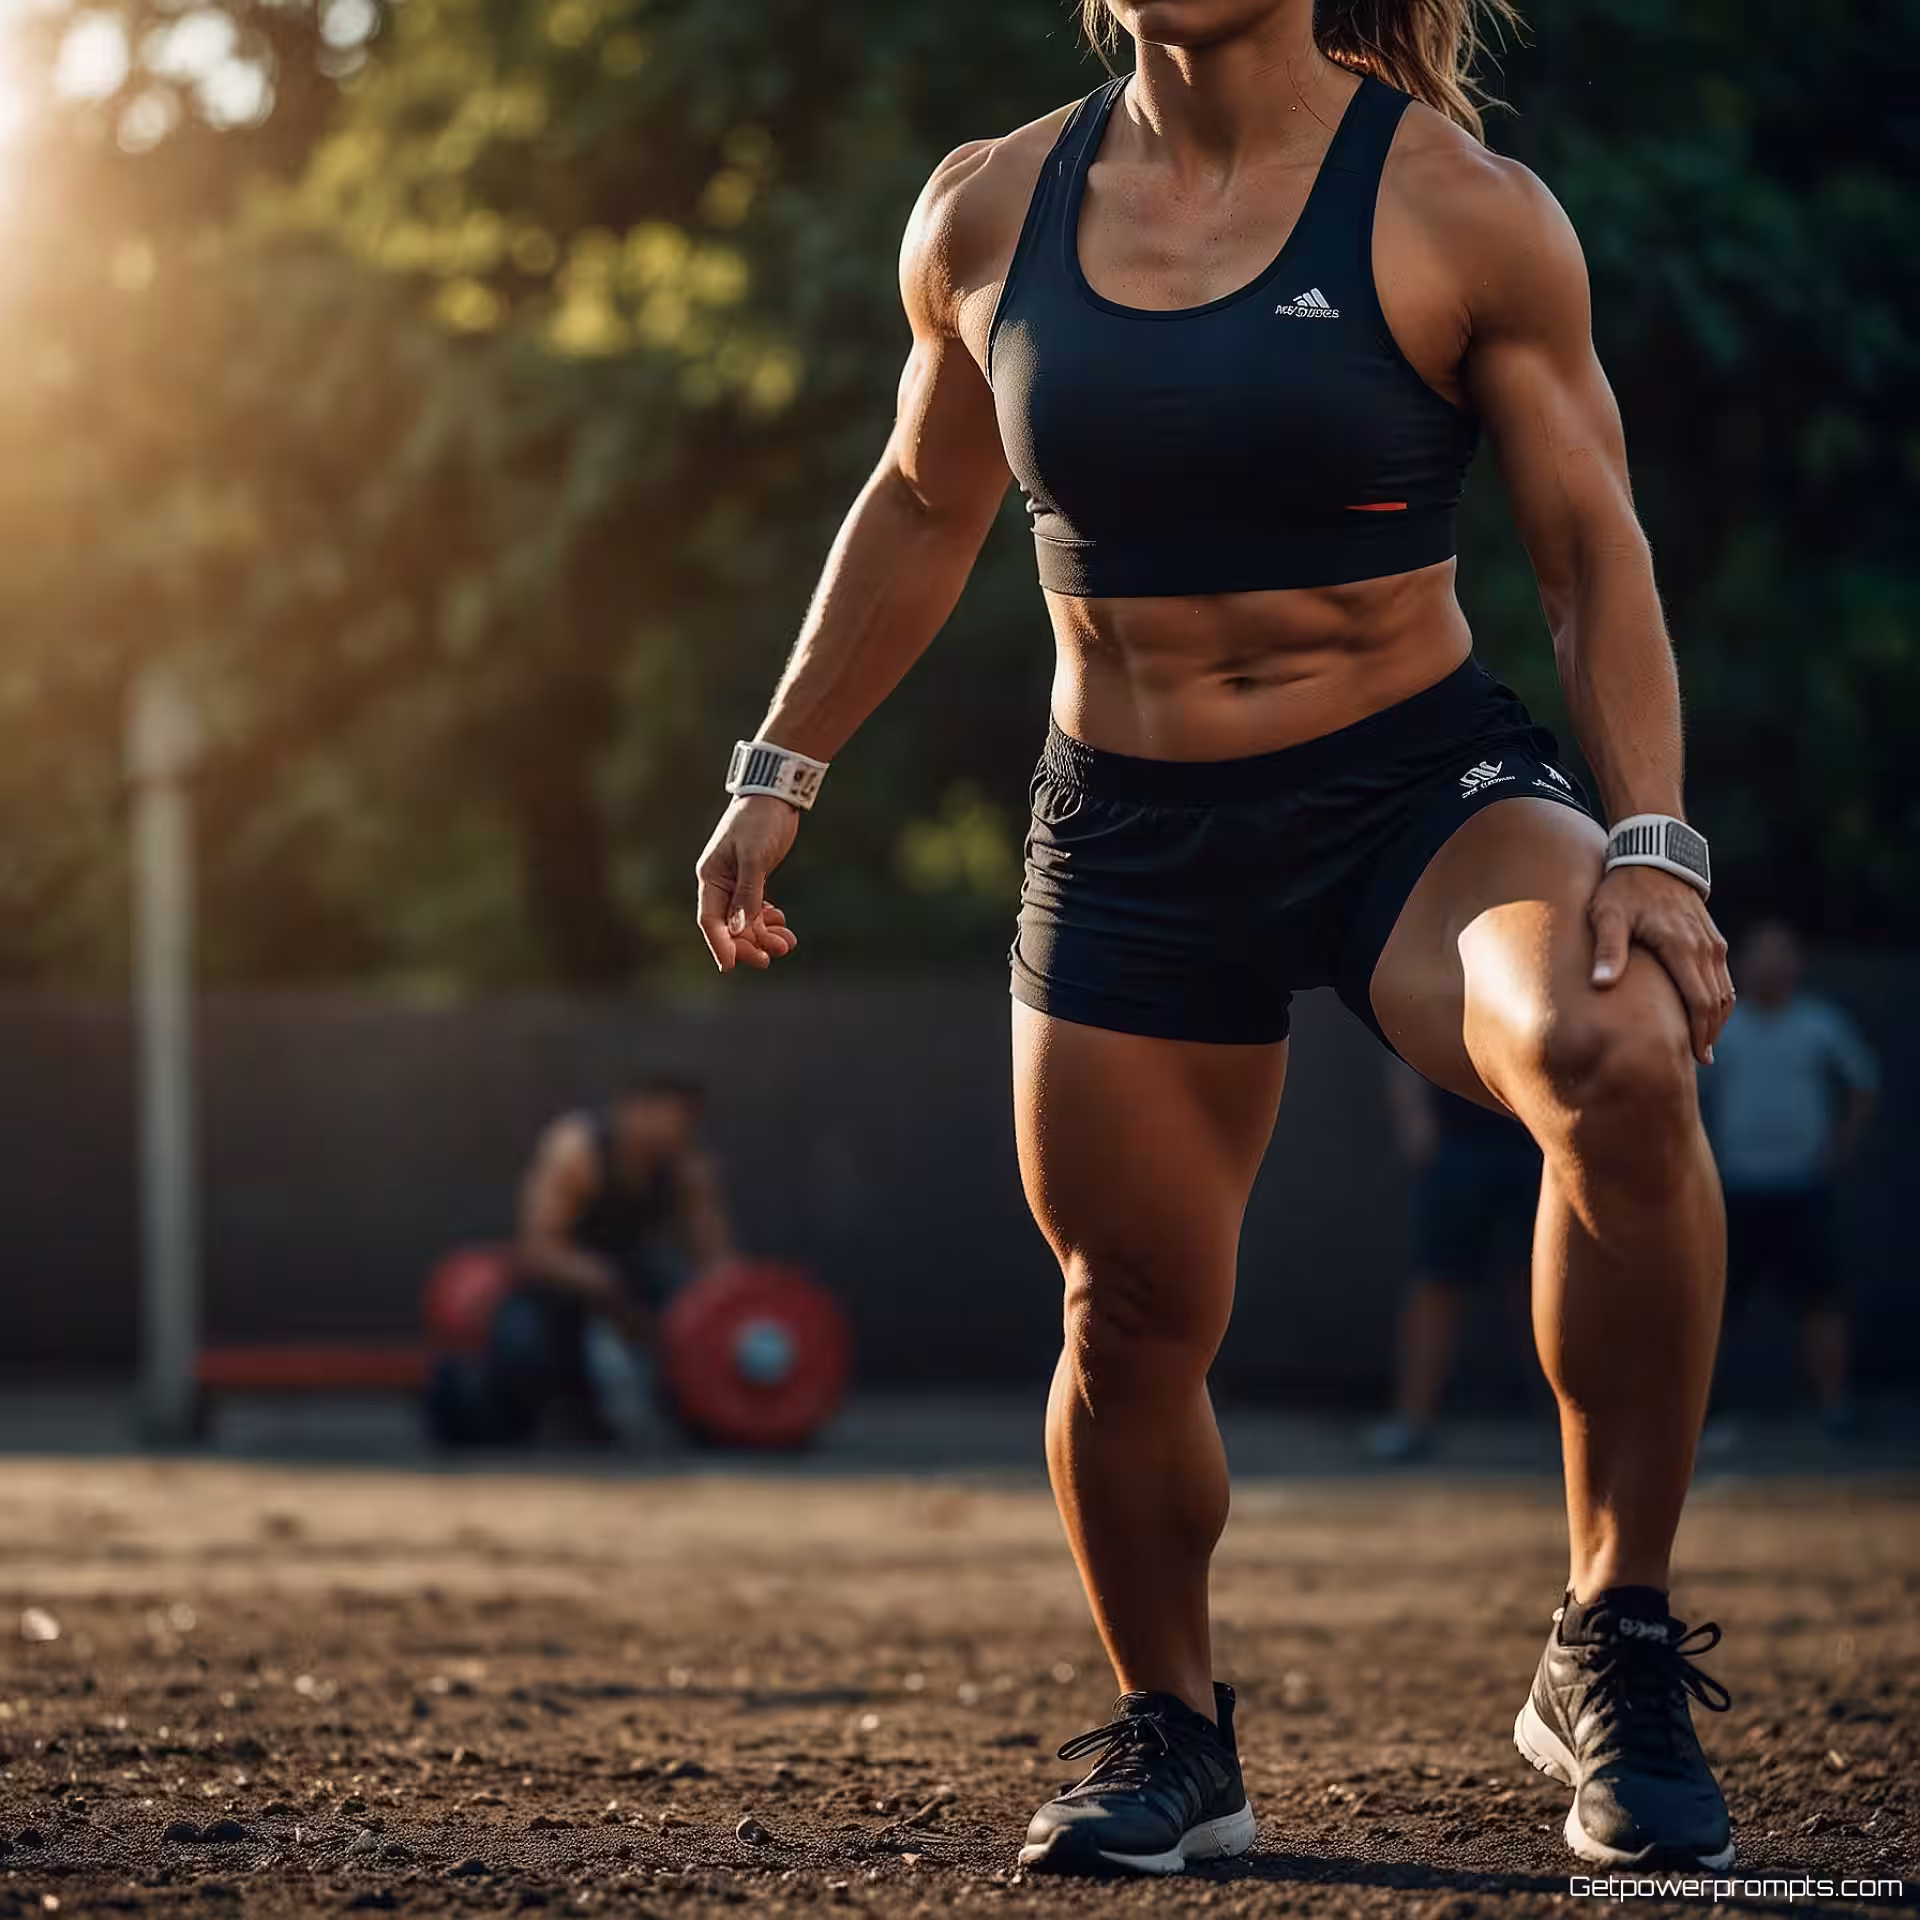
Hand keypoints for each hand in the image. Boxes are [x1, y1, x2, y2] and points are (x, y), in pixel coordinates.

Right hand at [696, 794, 801, 972]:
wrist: (775, 795)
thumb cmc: (760, 821)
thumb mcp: (754, 856)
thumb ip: (748, 893)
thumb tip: (739, 929)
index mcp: (711, 877)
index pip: (710, 920)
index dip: (720, 945)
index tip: (730, 967)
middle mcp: (721, 884)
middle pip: (730, 927)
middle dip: (749, 945)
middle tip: (771, 958)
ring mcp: (737, 884)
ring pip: (746, 922)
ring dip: (764, 936)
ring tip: (787, 944)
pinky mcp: (754, 881)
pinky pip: (757, 911)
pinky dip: (769, 923)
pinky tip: (783, 928)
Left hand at [1588, 864, 1731, 1065]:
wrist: (1654, 857)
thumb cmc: (1624, 888)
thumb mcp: (1608, 915)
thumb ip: (1607, 950)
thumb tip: (1601, 984)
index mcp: (1681, 947)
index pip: (1700, 1001)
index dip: (1700, 1033)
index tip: (1696, 1058)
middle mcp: (1705, 948)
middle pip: (1718, 1002)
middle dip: (1710, 1033)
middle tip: (1699, 1060)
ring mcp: (1713, 943)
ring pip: (1726, 991)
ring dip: (1717, 1019)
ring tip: (1703, 1045)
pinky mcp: (1713, 939)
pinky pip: (1723, 978)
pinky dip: (1718, 1000)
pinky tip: (1705, 1015)